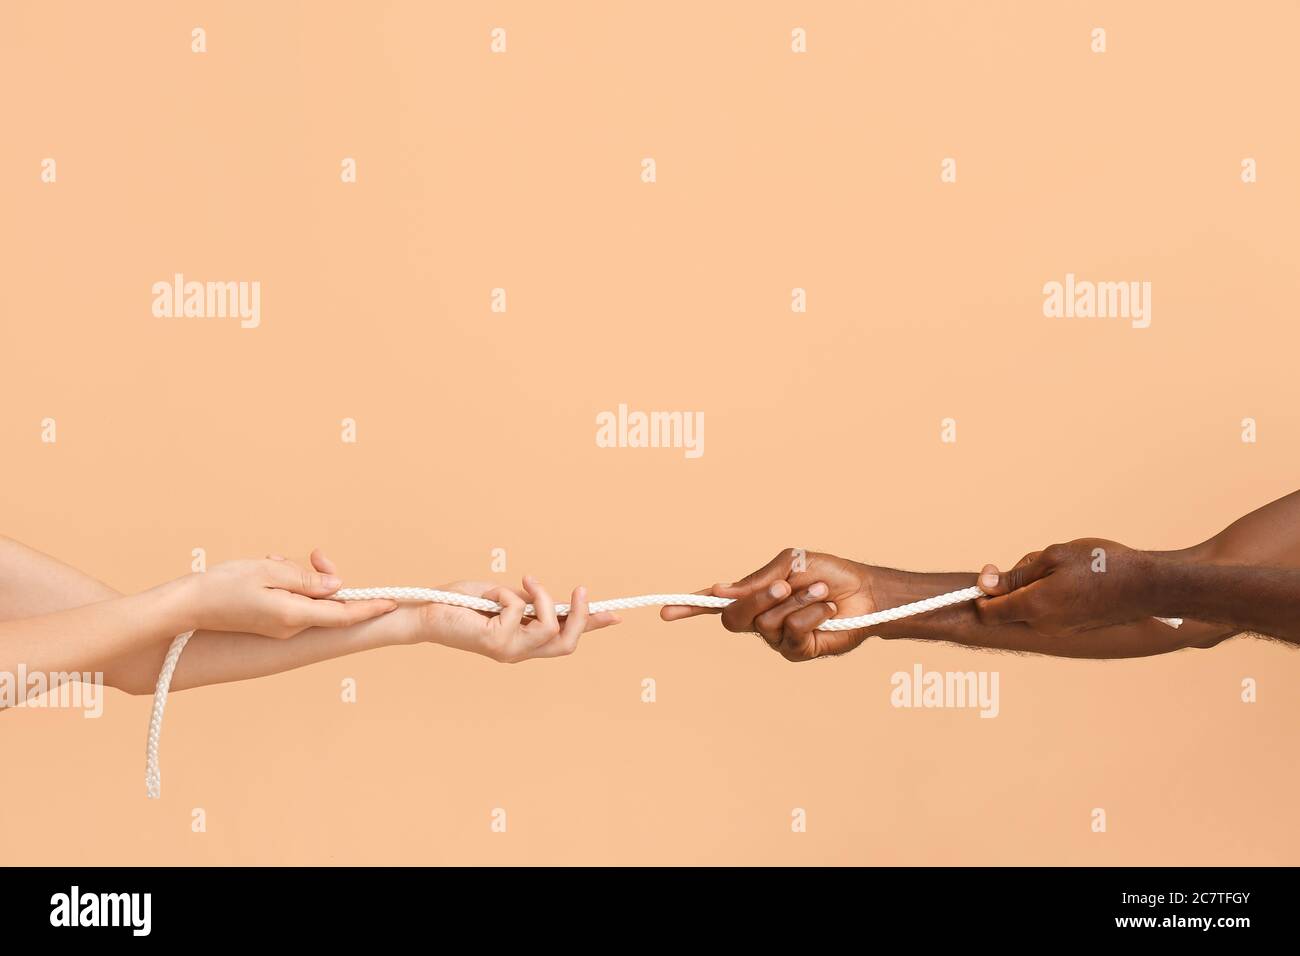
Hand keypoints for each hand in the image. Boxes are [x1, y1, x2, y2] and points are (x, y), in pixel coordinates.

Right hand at [182, 549, 397, 638]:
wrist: (185, 606)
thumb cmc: (223, 585)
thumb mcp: (267, 571)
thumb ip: (306, 579)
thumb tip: (337, 587)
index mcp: (293, 616)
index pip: (342, 614)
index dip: (369, 607)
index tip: (392, 603)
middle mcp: (290, 627)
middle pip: (327, 603)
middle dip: (327, 577)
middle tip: (317, 554)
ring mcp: (279, 628)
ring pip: (309, 598)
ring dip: (301, 576)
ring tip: (276, 560)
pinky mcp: (269, 624)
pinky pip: (292, 601)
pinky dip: (288, 583)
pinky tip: (269, 567)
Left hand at [414, 575, 620, 662]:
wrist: (427, 611)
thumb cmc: (460, 603)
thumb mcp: (504, 597)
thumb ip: (527, 601)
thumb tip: (550, 597)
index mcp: (524, 641)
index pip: (565, 637)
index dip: (592, 627)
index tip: (616, 615)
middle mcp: (520, 651)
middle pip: (568, 643)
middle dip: (582, 616)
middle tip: (580, 589)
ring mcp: (509, 650)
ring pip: (550, 628)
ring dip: (544, 598)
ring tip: (526, 581)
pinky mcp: (497, 642)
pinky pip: (519, 610)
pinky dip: (508, 594)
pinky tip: (487, 597)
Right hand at [661, 548, 884, 660]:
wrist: (864, 590)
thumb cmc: (826, 572)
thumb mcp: (789, 563)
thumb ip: (757, 578)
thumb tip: (720, 590)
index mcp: (753, 594)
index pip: (714, 603)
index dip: (689, 607)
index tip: (665, 612)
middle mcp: (759, 618)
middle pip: (733, 618)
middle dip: (758, 599)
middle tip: (784, 585)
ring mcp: (776, 637)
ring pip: (765, 624)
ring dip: (796, 601)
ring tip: (819, 591)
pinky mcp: (796, 650)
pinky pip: (791, 633)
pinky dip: (811, 615)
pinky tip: (827, 609)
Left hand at [974, 538, 1155, 635]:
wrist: (1147, 586)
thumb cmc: (1101, 564)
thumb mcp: (1053, 556)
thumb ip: (1016, 574)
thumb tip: (985, 584)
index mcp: (1034, 606)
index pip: (988, 613)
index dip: (982, 593)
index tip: (993, 571)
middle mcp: (1043, 625)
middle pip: (1009, 606)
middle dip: (1016, 583)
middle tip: (1041, 561)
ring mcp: (1059, 630)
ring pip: (1030, 606)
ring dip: (1036, 586)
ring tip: (1066, 569)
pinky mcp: (1072, 629)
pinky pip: (1048, 611)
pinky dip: (1050, 595)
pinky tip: (1075, 580)